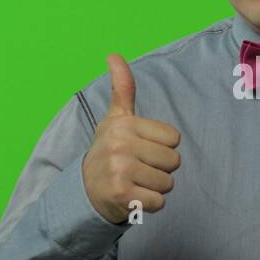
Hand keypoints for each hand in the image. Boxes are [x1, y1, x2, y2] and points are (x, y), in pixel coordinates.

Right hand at [82, 54, 181, 223]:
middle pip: (173, 162)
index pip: (174, 139)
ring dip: (156, 188)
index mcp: (124, 125)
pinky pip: (159, 202)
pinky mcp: (123, 196)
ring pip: (168, 183)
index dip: (162, 147)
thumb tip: (114, 54)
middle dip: (160, 169)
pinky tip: (133, 197)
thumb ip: (122, 88)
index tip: (141, 148)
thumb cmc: (109, 149)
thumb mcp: (116, 118)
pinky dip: (150, 204)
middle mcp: (120, 145)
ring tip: (135, 182)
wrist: (85, 189)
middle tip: (138, 168)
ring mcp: (120, 171)